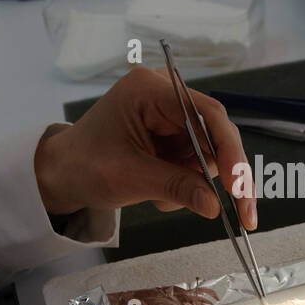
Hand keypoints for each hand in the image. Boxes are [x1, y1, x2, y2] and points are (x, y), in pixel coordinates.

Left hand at [33, 67, 256, 228]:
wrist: (60, 174)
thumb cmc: (83, 166)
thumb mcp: (130, 178)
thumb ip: (175, 187)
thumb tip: (215, 206)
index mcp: (150, 91)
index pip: (205, 113)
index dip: (228, 148)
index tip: (236, 185)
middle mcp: (166, 97)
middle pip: (216, 133)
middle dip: (227, 175)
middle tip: (244, 214)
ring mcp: (170, 117)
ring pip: (210, 152)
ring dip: (197, 184)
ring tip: (163, 203)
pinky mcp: (170, 136)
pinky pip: (196, 162)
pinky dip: (187, 184)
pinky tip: (160, 197)